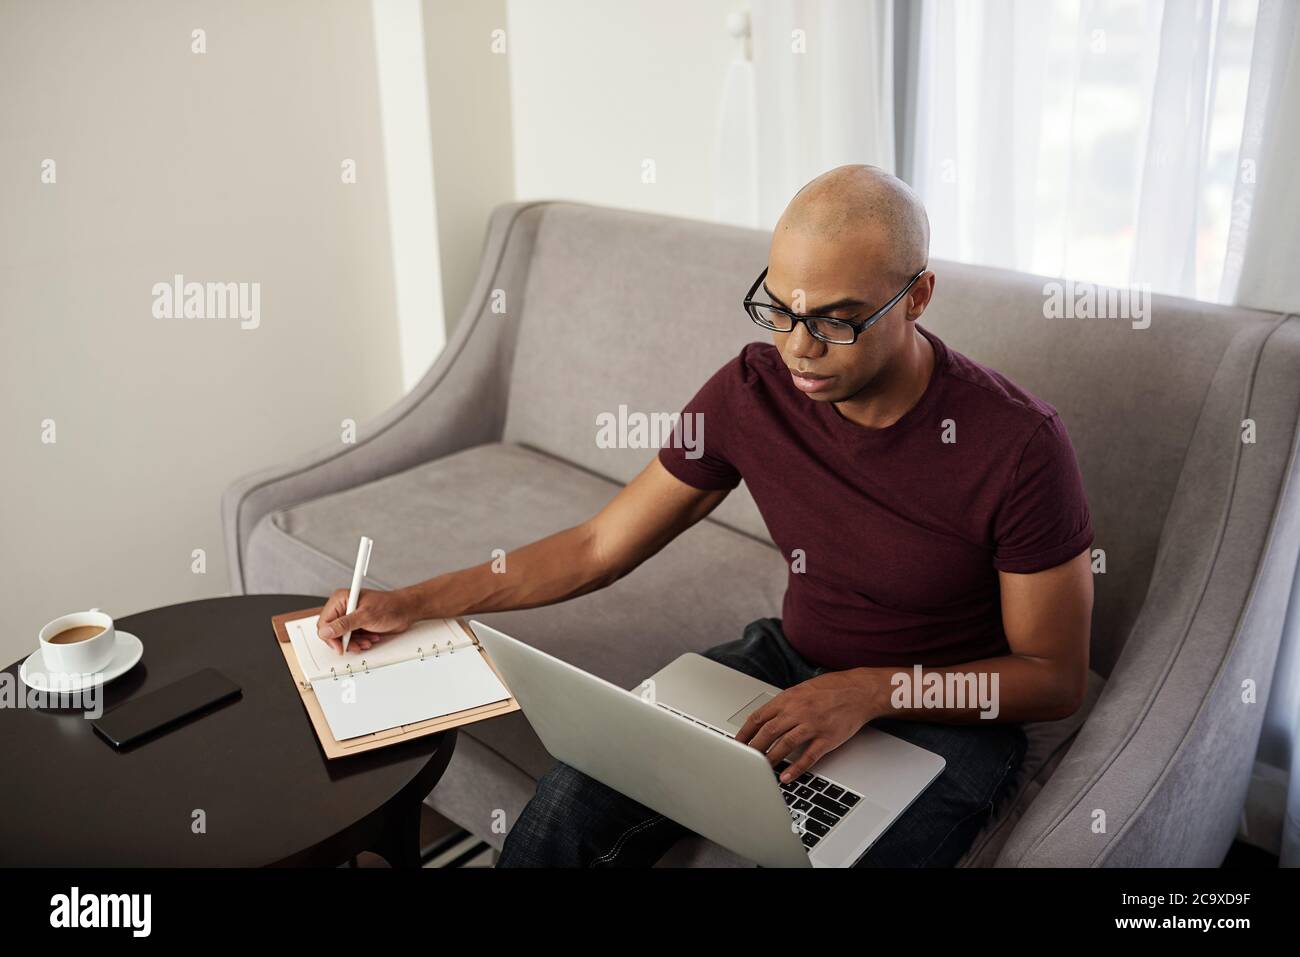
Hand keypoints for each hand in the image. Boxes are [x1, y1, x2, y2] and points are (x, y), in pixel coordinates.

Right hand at [315, 587, 417, 653]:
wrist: (406, 610)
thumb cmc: (390, 606)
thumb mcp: (366, 616)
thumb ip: (344, 624)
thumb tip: (326, 631)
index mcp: (341, 599)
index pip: (324, 622)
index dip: (330, 637)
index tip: (340, 647)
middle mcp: (343, 607)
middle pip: (331, 631)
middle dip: (344, 641)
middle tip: (356, 646)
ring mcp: (350, 616)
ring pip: (341, 637)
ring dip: (354, 643)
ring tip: (367, 642)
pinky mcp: (357, 624)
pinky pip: (351, 638)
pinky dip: (359, 642)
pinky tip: (370, 639)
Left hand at [735, 670, 881, 783]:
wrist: (860, 691)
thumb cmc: (831, 689)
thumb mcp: (801, 690)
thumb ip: (783, 704)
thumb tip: (764, 720)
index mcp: (788, 698)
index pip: (758, 717)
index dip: (745, 733)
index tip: (736, 744)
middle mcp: (798, 711)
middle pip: (768, 732)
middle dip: (752, 748)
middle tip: (743, 761)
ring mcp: (813, 725)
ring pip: (785, 744)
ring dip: (770, 759)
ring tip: (760, 771)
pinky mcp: (827, 738)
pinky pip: (809, 756)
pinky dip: (796, 768)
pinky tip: (786, 776)